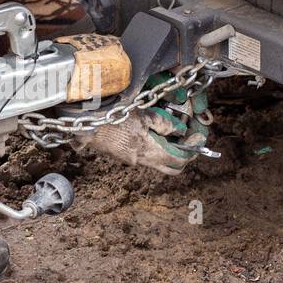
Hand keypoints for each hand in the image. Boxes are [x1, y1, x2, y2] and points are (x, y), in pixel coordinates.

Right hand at [79, 76, 211, 175]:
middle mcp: (140, 161)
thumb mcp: (141, 115)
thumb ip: (163, 123)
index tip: (198, 138)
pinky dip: (154, 147)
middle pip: (170, 168)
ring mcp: (130, 160)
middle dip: (183, 157)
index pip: (179, 159)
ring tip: (172, 133)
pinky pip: (145, 156)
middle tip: (189, 141)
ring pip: (158, 161)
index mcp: (147, 152)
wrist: (84, 124)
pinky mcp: (123, 155)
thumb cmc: (111, 116)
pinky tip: (153, 132)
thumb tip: (179, 130)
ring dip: (168, 150)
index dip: (192, 149)